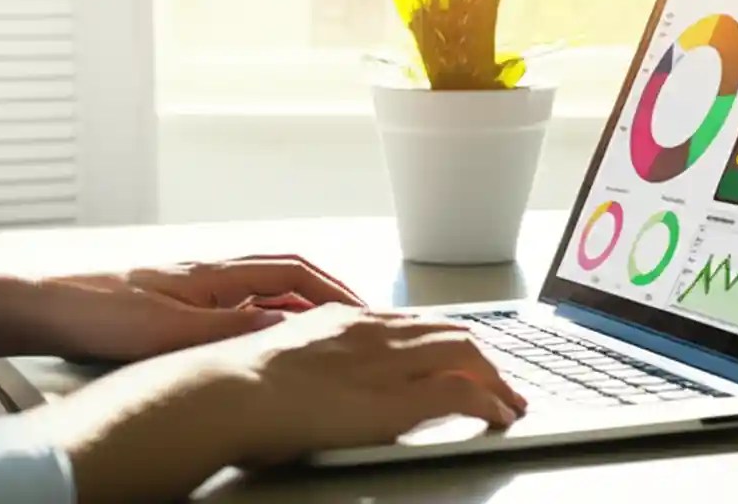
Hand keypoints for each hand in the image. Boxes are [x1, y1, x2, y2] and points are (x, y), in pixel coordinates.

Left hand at [37, 255, 365, 361]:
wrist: (42, 305)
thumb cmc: (95, 311)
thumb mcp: (170, 327)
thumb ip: (230, 326)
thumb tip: (286, 324)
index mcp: (212, 273)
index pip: (291, 270)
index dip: (332, 288)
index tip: (362, 307)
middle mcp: (207, 274)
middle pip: (282, 276)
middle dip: (324, 295)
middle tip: (355, 319)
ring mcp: (191, 287)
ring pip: (259, 290)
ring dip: (295, 305)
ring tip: (321, 332)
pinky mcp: (174, 302)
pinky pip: (236, 304)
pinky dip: (263, 317)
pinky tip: (261, 338)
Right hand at [225, 303, 527, 464]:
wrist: (229, 390)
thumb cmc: (241, 382)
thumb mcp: (285, 353)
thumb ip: (315, 355)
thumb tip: (321, 373)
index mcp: (348, 321)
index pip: (413, 322)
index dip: (444, 338)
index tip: (457, 352)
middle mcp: (376, 333)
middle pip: (449, 331)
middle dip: (480, 354)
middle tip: (495, 377)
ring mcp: (390, 363)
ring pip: (467, 354)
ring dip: (495, 377)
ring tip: (508, 398)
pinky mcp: (398, 401)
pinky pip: (464, 394)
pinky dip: (489, 402)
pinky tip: (498, 416)